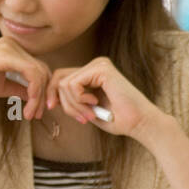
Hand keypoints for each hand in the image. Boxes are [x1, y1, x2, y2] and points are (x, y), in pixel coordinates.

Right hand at [0, 36, 50, 119]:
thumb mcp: (1, 87)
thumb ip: (19, 87)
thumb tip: (35, 96)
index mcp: (10, 47)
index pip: (37, 67)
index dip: (41, 90)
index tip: (36, 111)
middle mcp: (11, 43)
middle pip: (42, 70)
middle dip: (43, 95)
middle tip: (36, 115)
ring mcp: (9, 47)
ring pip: (40, 73)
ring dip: (39, 97)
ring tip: (30, 115)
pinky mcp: (6, 56)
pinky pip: (32, 73)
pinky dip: (35, 92)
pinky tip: (28, 106)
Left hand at [45, 56, 166, 140]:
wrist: (140, 124)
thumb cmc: (117, 120)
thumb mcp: (85, 108)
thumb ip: (69, 98)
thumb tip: (48, 94)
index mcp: (91, 73)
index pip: (59, 78)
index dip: (52, 94)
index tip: (53, 108)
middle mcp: (95, 65)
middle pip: (59, 79)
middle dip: (64, 103)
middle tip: (81, 118)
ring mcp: (99, 64)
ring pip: (64, 84)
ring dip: (73, 105)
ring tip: (90, 115)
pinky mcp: (101, 69)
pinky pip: (72, 84)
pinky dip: (78, 100)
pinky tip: (95, 104)